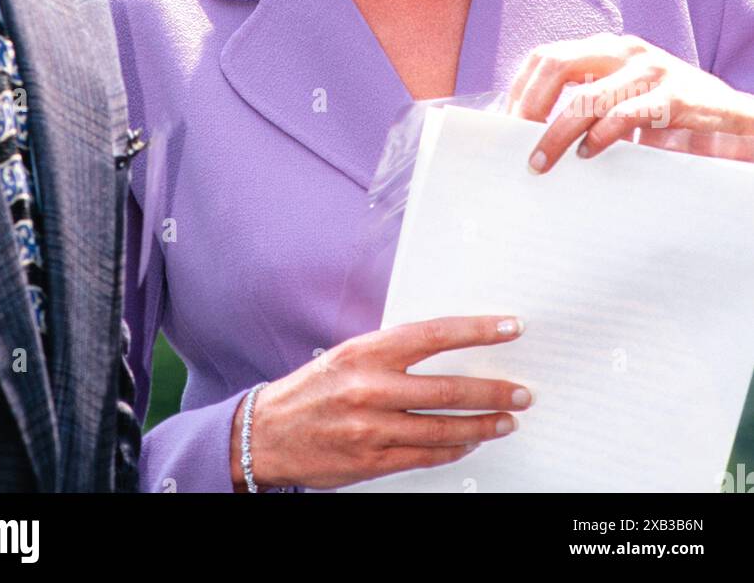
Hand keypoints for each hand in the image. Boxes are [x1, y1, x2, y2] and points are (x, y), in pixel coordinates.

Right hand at [229, 315, 531, 491]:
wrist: (267, 433)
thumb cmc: (311, 390)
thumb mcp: (349, 356)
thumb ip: (393, 353)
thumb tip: (446, 347)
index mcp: (366, 352)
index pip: (433, 335)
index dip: (476, 331)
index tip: (508, 328)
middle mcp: (370, 388)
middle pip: (447, 388)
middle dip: (492, 390)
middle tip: (520, 391)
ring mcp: (372, 428)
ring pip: (443, 427)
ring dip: (482, 424)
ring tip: (506, 420)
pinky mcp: (372, 460)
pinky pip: (425, 455)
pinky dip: (453, 449)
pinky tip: (470, 442)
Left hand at [506, 31, 753, 173]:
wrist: (732, 118)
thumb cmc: (667, 111)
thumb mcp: (621, 98)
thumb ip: (585, 104)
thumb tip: (530, 131)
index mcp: (606, 47)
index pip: (546, 56)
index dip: (521, 88)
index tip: (506, 123)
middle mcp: (624, 51)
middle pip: (557, 65)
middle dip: (530, 105)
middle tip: (516, 140)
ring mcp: (650, 70)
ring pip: (586, 97)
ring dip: (557, 133)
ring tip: (543, 161)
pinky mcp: (674, 97)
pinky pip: (625, 115)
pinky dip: (600, 137)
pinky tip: (588, 153)